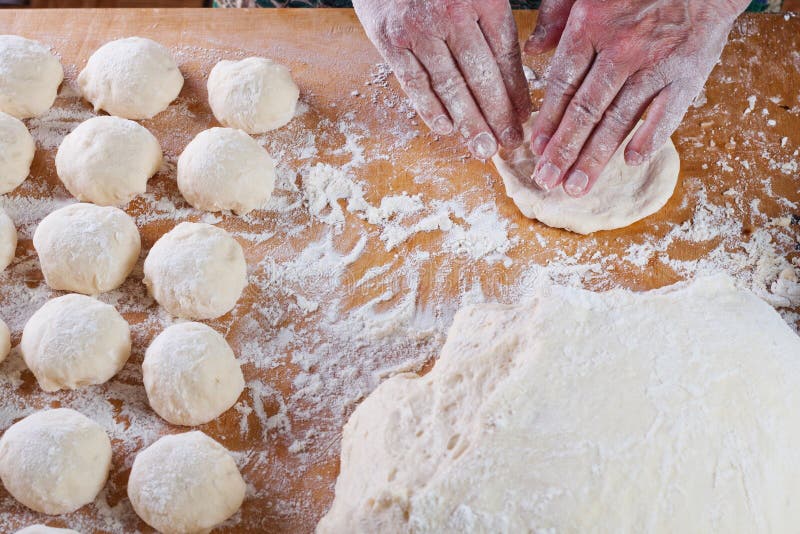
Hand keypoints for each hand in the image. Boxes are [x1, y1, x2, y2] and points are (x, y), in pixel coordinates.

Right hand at [353, 0, 531, 159]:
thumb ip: (497, 16)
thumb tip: (525, 56)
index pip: (505, 54)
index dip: (517, 90)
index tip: (525, 116)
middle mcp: (452, 15)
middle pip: (481, 76)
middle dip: (499, 116)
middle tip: (511, 143)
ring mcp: (419, 31)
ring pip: (450, 86)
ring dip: (469, 122)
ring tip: (483, 148)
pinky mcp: (390, 41)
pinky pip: (414, 83)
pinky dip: (430, 109)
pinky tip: (446, 129)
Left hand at [523, 0, 749, 196]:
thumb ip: (558, 15)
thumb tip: (533, 49)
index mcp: (592, 26)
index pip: (562, 83)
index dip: (546, 119)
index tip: (535, 147)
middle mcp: (621, 50)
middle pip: (584, 110)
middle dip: (563, 150)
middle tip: (547, 180)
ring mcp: (655, 65)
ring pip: (618, 120)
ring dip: (595, 158)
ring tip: (576, 186)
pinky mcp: (688, 75)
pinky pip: (666, 114)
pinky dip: (649, 139)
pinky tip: (630, 161)